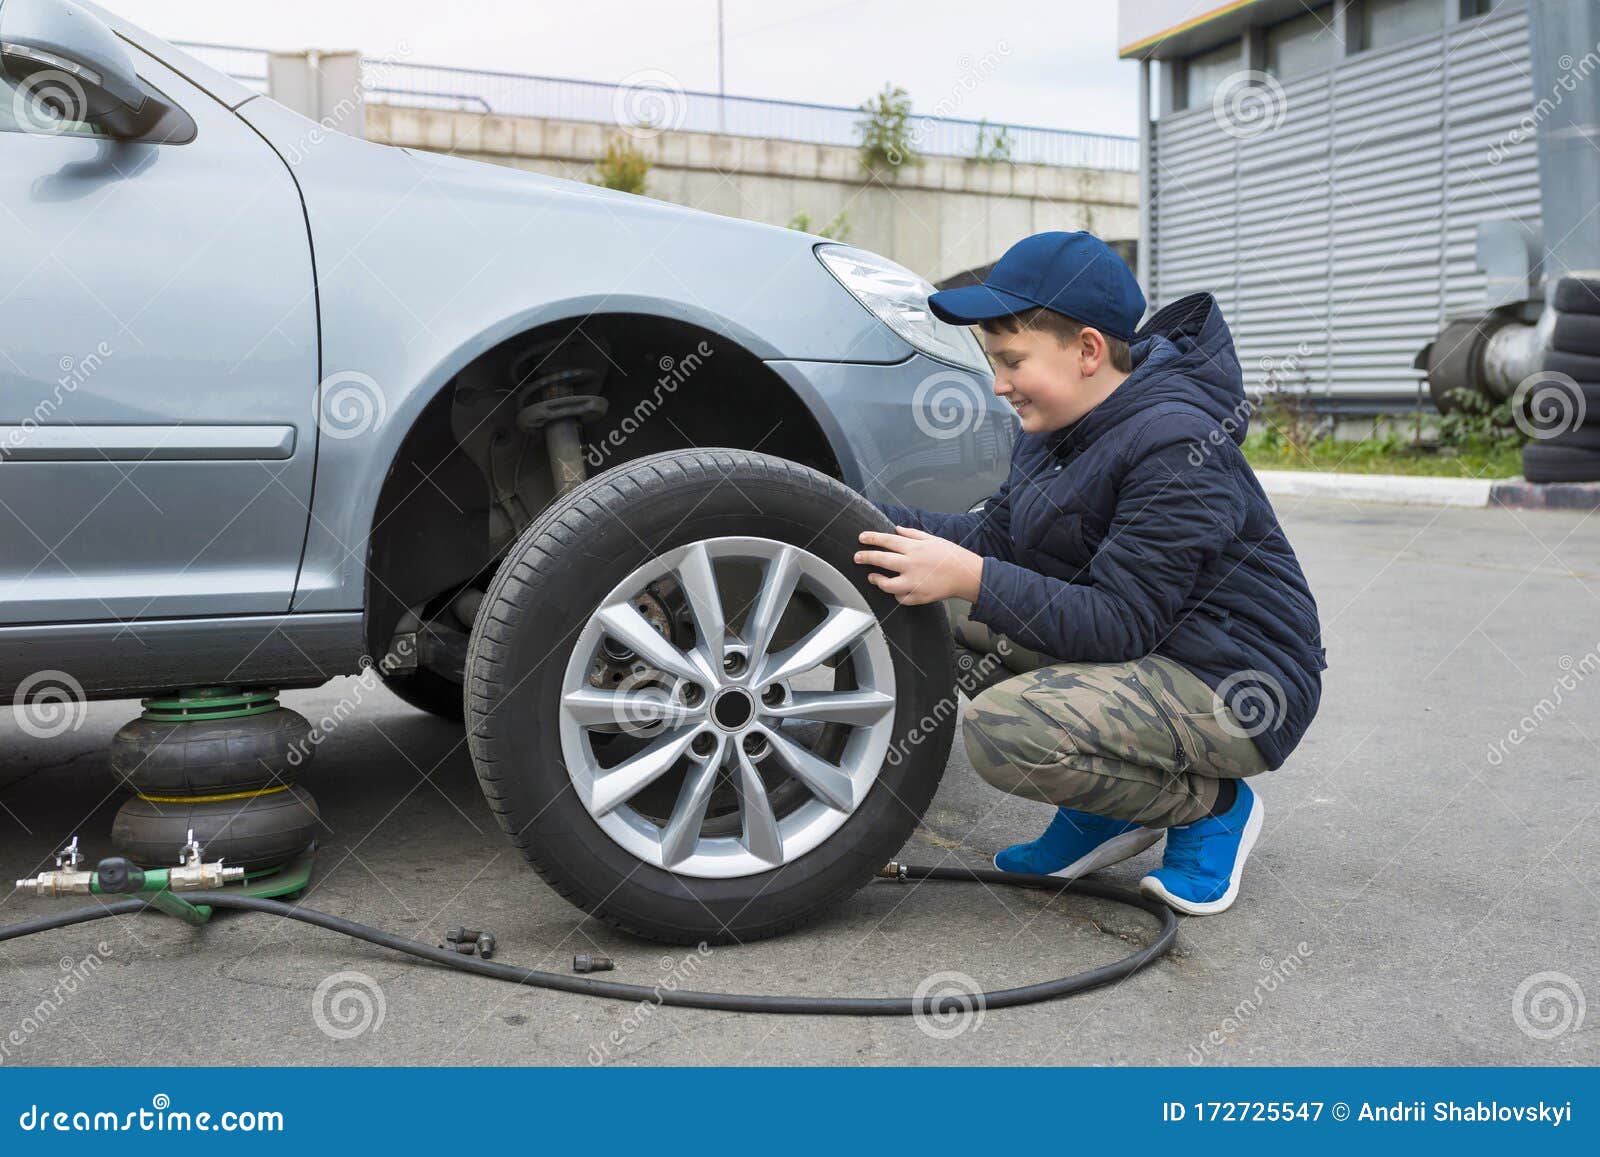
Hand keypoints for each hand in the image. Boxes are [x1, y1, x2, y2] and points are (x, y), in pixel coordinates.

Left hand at [854, 526, 983, 605]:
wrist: (968, 575)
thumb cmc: (952, 556)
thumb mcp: (932, 539)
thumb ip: (912, 534)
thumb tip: (896, 528)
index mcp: (915, 548)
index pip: (887, 540)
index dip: (872, 538)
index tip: (862, 538)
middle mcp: (912, 564)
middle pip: (882, 560)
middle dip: (865, 557)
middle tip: (857, 557)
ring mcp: (915, 582)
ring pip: (887, 584)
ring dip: (876, 580)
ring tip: (872, 577)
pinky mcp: (919, 596)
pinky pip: (901, 598)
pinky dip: (896, 595)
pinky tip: (895, 590)